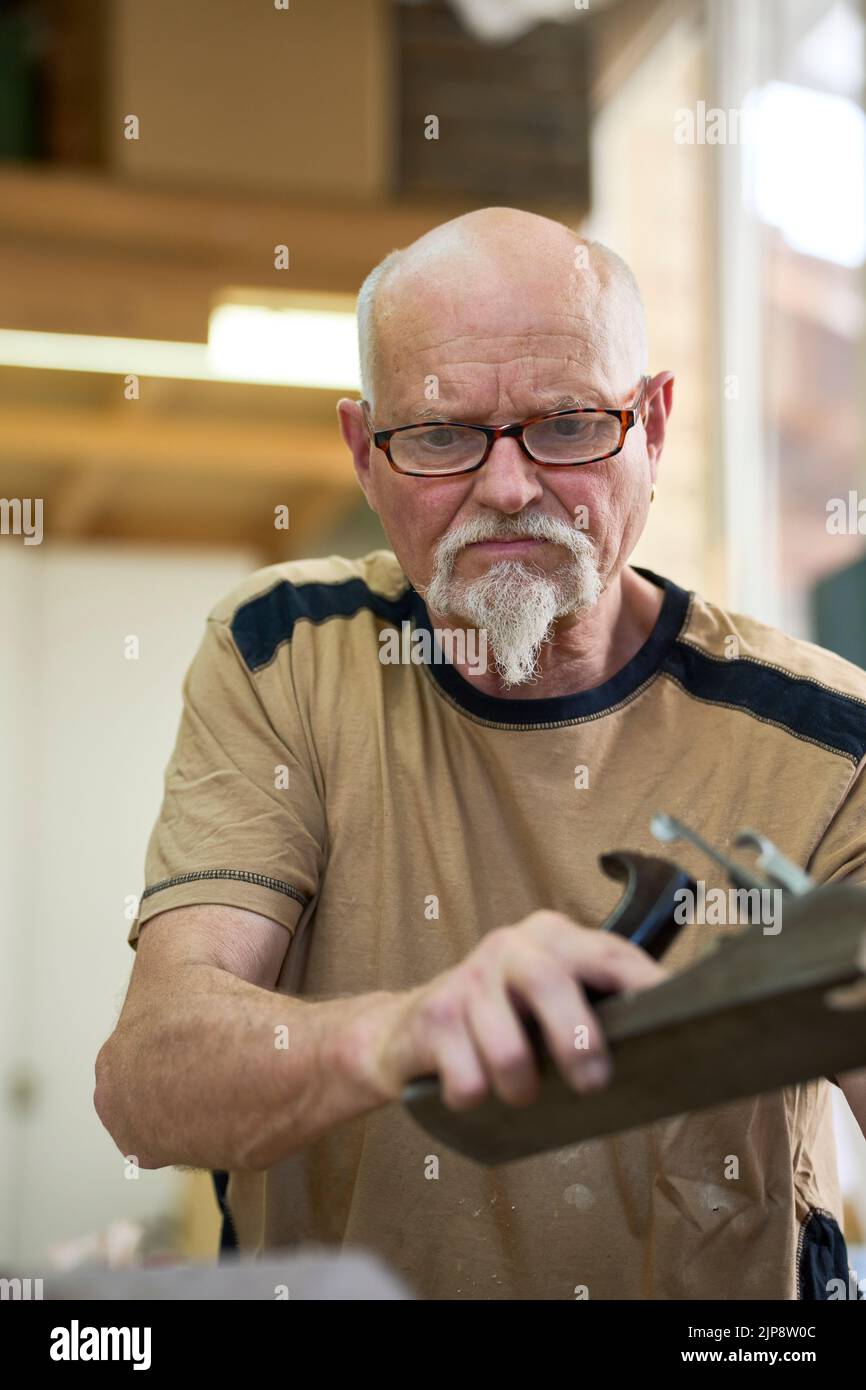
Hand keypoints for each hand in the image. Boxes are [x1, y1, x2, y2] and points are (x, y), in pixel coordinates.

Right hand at [367, 910, 667, 1109]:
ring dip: (520, 1086)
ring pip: (507, 1045)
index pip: (609, 954)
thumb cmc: (503, 1024)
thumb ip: (599, 1010)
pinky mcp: (434, 1017)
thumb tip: (678, 1052)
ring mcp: (468, 979)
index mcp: (553, 937)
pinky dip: (474, 1099)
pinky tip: (472, 1095)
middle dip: (577, 1040)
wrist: (407, 1030)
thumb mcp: (549, 1003)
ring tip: (520, 1097)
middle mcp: (510, 947)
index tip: (681, 1019)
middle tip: (593, 1085)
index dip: (646, 986)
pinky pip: (467, 1077)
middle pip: (551, 982)